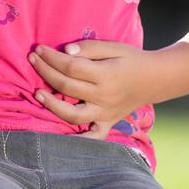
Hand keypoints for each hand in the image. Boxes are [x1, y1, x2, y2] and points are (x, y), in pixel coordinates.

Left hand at [28, 39, 154, 139]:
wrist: (156, 79)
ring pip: (73, 116)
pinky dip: (78, 141)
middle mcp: (104, 97)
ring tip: (38, 93)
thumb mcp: (114, 47)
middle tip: (32, 59)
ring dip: (52, 106)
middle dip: (45, 71)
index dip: (51, 57)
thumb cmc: (132, 59)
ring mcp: (105, 113)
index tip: (39, 48)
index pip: (71, 67)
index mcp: (105, 75)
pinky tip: (60, 136)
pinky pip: (92, 137)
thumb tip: (66, 51)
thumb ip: (90, 48)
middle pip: (67, 87)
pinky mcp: (108, 123)